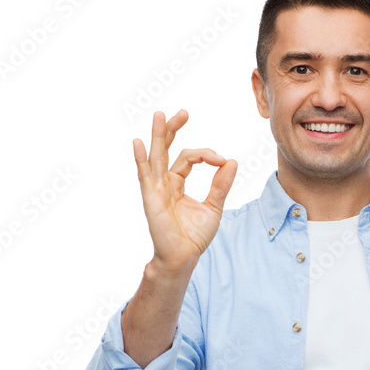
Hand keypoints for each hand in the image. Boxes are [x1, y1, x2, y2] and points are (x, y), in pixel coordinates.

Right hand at [133, 109, 237, 273]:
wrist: (184, 257)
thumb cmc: (195, 236)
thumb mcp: (214, 207)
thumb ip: (221, 185)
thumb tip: (231, 162)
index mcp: (177, 183)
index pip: (189, 159)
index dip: (206, 155)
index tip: (221, 160)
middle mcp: (164, 183)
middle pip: (167, 149)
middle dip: (174, 130)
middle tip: (183, 113)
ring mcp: (156, 189)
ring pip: (156, 156)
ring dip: (158, 136)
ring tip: (160, 115)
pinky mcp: (151, 198)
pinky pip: (145, 175)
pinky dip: (141, 159)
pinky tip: (138, 143)